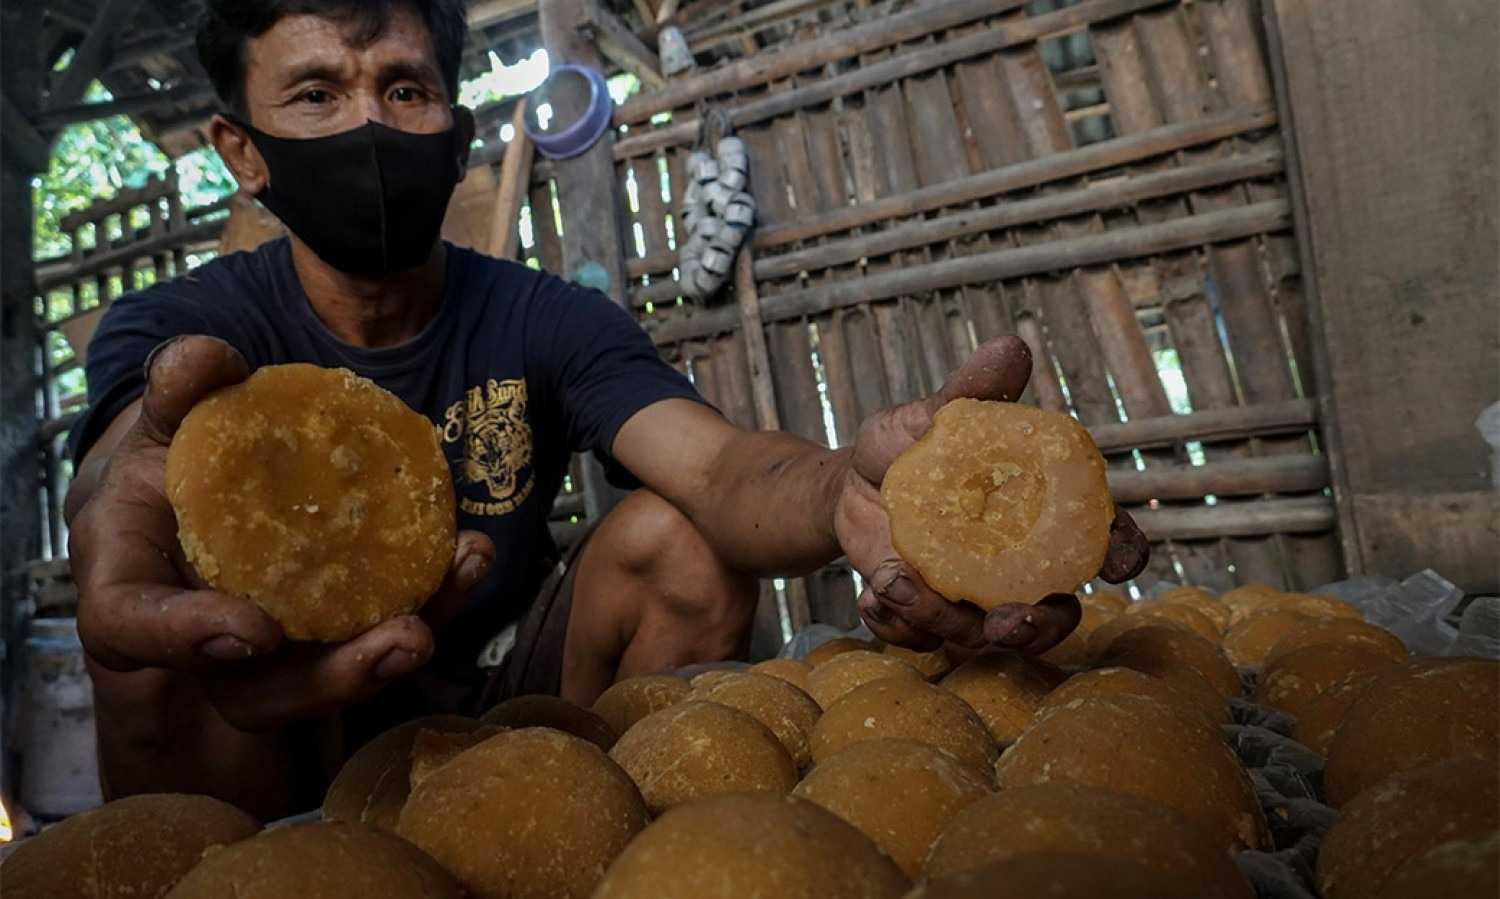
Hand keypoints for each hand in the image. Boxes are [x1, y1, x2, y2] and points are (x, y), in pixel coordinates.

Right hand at [69, 335, 493, 730]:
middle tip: (404, 638)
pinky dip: (431, 601)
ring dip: (395, 655)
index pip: (130, 630)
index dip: (187, 640)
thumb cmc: (178, 453)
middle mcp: (195, 643)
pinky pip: (376, 637)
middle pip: (253, 694)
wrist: (209, 485)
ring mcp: (268, 656)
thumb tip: (204, 357)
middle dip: (333, 678)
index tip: (256, 632)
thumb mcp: (172, 415)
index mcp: (127, 586)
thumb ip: (182, 388)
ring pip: (324, 683)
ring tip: (452, 602)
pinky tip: (471, 556)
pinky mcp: (329, 638)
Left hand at [833, 336, 1148, 653]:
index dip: (1122, 553)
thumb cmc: (911, 445)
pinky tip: (871, 597)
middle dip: (1036, 629)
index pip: (1102, 538)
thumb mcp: (933, 414)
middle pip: (1054, 616)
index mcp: (1041, 513)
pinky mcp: (927, 614)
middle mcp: (1017, 565)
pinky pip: (921, 641)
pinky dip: (897, 627)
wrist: (850, 479)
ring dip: (941, 621)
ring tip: (894, 584)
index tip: (1118, 564)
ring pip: (981, 635)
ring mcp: (973, 597)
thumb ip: (973, 391)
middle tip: (1004, 623)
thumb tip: (1011, 348)